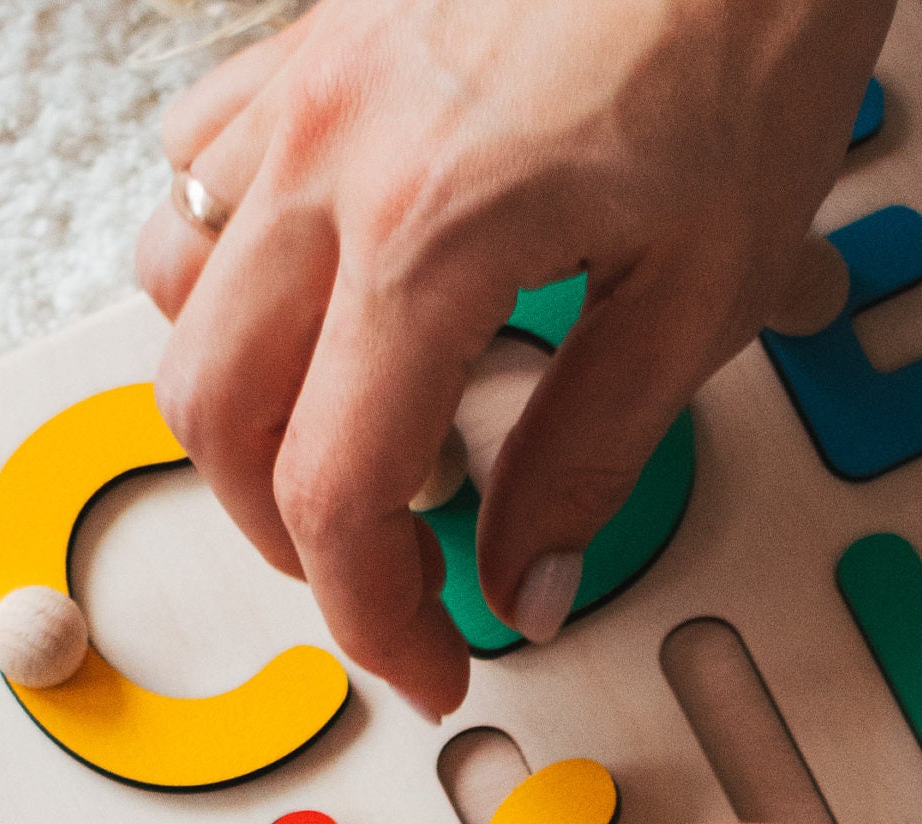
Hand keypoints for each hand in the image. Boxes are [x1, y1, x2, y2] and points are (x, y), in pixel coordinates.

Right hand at [136, 0, 897, 717]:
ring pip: (176, 292)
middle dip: (290, 535)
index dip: (373, 616)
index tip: (431, 663)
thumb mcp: (706, 281)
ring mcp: (305, 88)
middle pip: (215, 413)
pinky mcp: (311, 38)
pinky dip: (224, 261)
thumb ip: (595, 449)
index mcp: (432, 235)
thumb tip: (529, 583)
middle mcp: (332, 159)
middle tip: (388, 577)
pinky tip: (315, 291)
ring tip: (347, 435)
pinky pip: (198, 169)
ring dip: (239, 400)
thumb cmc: (745, 24)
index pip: (338, 492)